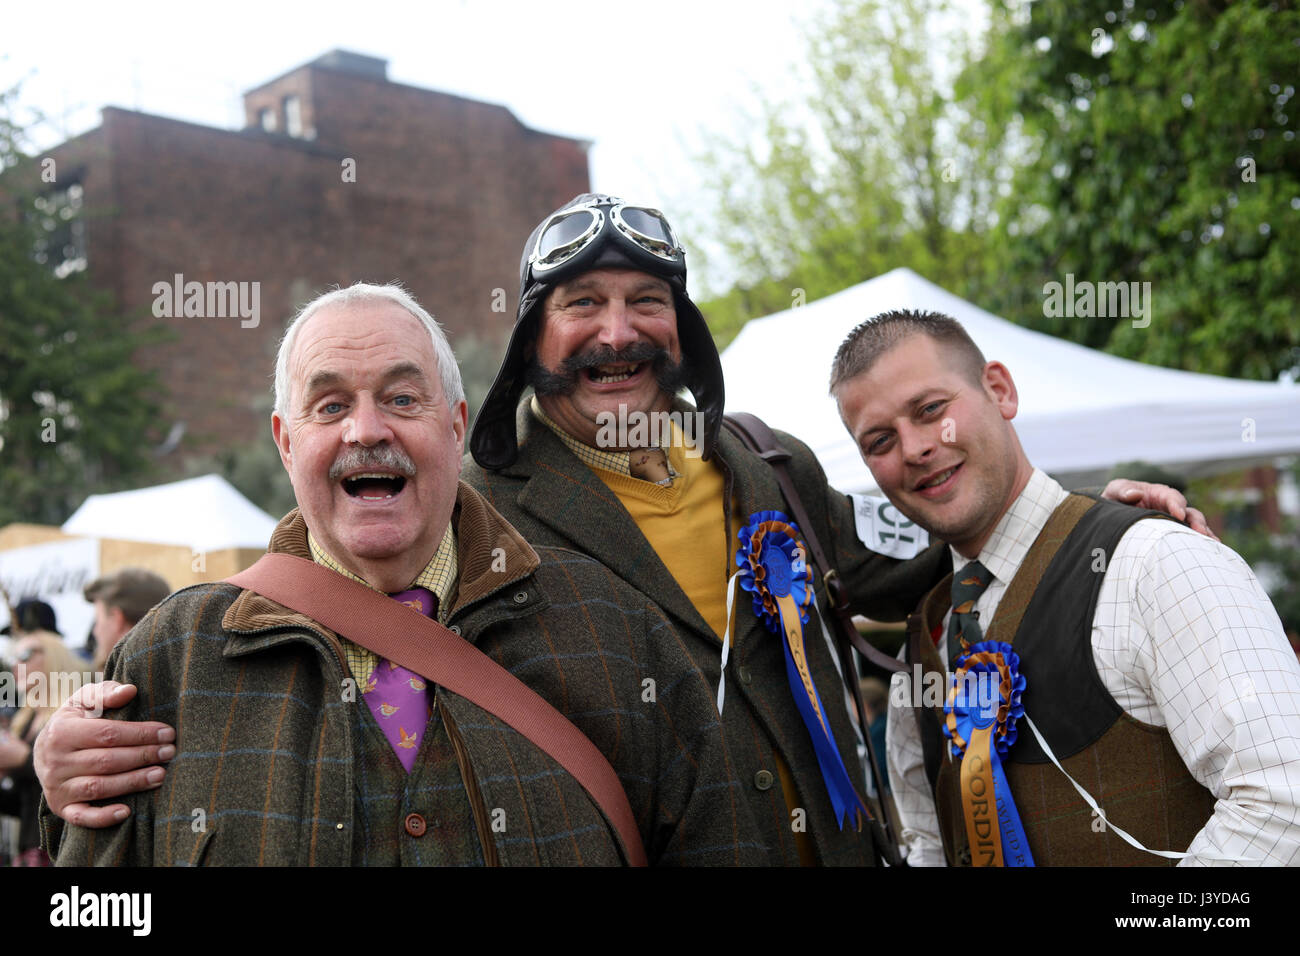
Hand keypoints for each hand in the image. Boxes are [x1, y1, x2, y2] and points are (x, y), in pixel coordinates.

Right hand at [34, 680, 176, 827]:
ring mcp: (57, 787)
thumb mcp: (83, 701)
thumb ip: (104, 693)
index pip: (108, 734)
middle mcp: (55, 762)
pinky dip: (102, 817)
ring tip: (161, 775)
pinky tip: (127, 812)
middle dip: (143, 756)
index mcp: (62, 732)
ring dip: (132, 782)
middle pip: (106, 761)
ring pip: (99, 787)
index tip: (168, 733)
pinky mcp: (61, 808)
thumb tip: (130, 690)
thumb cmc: (75, 721)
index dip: (141, 733)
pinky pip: (81, 816)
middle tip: (170, 753)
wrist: (44, 751)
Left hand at [1102, 479, 1217, 540]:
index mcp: (1160, 494)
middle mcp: (1172, 508)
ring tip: (1211, 545)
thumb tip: (1135, 494)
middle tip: (1200, 532)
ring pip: (1194, 527)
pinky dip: (1201, 544)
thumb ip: (1123, 490)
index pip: (1172, 497)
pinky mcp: (1173, 535)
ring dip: (1203, 535)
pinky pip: (1189, 539)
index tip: (1179, 515)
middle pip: (1190, 513)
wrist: (1114, 514)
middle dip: (1196, 522)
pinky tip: (1210, 552)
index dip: (1177, 505)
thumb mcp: (1116, 490)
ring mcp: (1175, 523)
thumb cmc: (1117, 498)